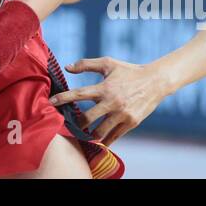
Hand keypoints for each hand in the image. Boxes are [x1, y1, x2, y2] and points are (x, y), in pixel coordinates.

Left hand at [49, 57, 167, 144]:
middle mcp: (112, 102)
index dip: (63, 98)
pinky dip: (105, 140)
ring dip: (90, 135)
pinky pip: (114, 136)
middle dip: (78, 124)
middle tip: (73, 124)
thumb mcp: (108, 63)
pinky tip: (99, 141)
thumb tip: (67, 68)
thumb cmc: (128, 71)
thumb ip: (86, 64)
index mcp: (104, 87)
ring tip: (85, 134)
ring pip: (100, 131)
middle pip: (88, 118)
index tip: (50, 102)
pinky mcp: (131, 123)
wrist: (155, 81)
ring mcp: (122, 114)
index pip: (79, 94)